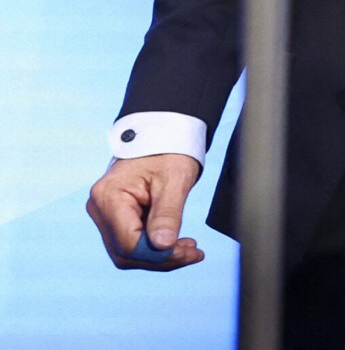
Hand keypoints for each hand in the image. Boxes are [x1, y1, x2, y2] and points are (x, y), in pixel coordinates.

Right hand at [87, 154, 204, 270]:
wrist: (162, 136)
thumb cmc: (168, 151)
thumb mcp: (174, 179)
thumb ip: (168, 213)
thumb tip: (163, 246)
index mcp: (109, 196)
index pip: (128, 241)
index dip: (158, 254)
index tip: (188, 252)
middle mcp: (100, 208)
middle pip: (125, 251)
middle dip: (161, 258)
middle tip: (194, 254)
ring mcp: (105, 213)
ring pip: (127, 251)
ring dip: (159, 256)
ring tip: (190, 250)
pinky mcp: (115, 217)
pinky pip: (131, 240)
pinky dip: (155, 247)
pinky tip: (178, 244)